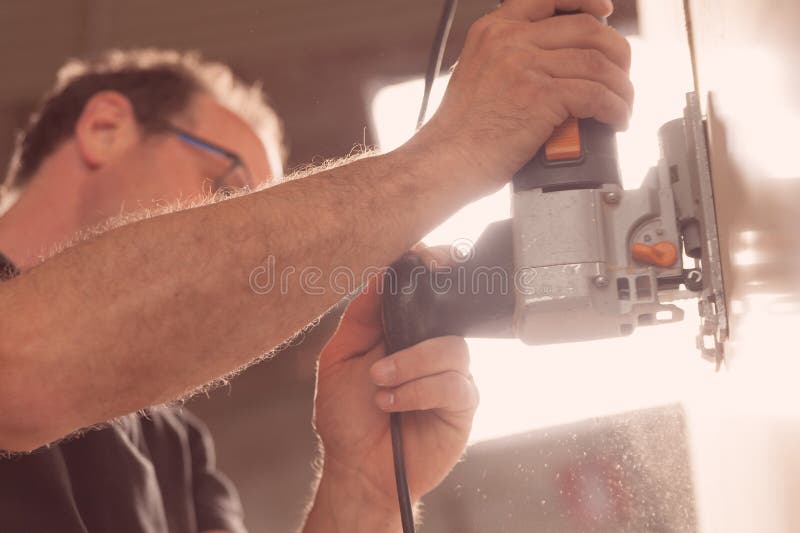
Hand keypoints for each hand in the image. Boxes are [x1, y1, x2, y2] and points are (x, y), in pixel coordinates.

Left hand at [312, 272, 478, 514]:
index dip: (433, 267)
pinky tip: (393, 404)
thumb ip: (361, 314)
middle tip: (381, 356)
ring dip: (410, 366)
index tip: (426, 260)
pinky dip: (420, 391)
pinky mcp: (463, 406)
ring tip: (380, 386)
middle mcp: (432, 349)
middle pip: (448, 314)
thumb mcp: (340, 357)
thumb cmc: (347, 417)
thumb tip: (381, 273)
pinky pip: (455, 385)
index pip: (428, 291)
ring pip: (452, 349)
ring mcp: (451, 376)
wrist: (357, 468)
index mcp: (406, 331)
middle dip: (419, 327)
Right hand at [412, 0, 632, 187]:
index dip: (586, 3)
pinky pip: (597, 94)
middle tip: (620, 77)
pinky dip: (615, 108)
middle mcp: (510, 39)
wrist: (447, 159)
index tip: (605, 13)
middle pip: (587, 29)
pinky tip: (615, 120)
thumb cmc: (461, 132)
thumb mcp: (478, 75)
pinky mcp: (541, 95)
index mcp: (494, 30)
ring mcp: (525, 64)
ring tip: (622, 106)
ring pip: (598, 63)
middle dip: (616, 53)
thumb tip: (557, 66)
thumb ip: (511, 59)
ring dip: (620, 87)